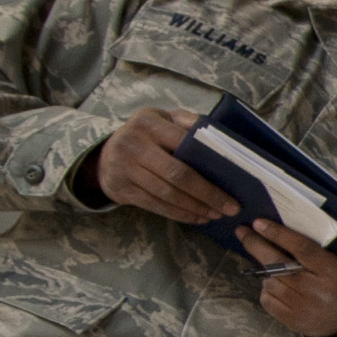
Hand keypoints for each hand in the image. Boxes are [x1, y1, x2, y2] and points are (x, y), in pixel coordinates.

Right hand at [90, 104, 239, 228]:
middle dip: (208, 194)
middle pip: (178, 174)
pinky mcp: (122, 190)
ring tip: (215, 214)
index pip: (185, 143)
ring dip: (195, 207)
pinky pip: (156, 206)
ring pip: (168, 194)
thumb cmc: (144, 136)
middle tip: (230, 207)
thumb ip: (187, 123)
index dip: (210, 164)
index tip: (234, 180)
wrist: (103, 156)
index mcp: (148, 123)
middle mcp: (134, 144)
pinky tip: (197, 217)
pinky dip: (179, 214)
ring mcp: (125, 169)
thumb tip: (221, 136)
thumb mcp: (160, 120)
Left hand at [238, 220, 336, 336]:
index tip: (259, 223)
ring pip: (270, 281)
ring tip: (268, 260)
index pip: (303, 249)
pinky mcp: (291, 321)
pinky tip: (275, 282)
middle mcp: (316, 291)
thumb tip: (307, 222)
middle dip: (257, 245)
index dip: (279, 235)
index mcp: (334, 273)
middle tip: (242, 231)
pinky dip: (267, 287)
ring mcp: (302, 308)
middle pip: (279, 265)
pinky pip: (267, 299)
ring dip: (265, 268)